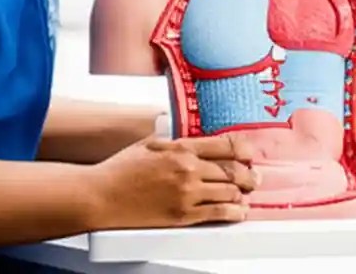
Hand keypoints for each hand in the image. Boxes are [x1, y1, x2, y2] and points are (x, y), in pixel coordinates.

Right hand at [89, 133, 259, 229]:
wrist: (101, 196)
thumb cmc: (120, 170)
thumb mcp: (150, 144)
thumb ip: (175, 142)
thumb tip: (193, 141)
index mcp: (180, 148)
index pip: (224, 145)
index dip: (243, 151)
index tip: (249, 154)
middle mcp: (188, 169)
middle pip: (232, 170)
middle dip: (248, 174)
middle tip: (254, 177)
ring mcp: (186, 192)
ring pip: (229, 192)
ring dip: (242, 194)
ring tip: (246, 195)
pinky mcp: (182, 214)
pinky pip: (217, 213)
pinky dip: (233, 212)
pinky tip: (238, 212)